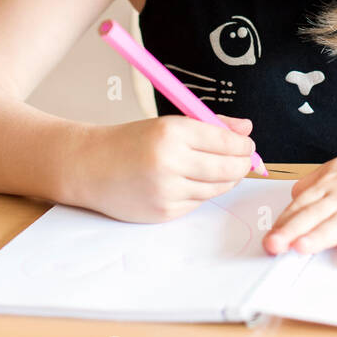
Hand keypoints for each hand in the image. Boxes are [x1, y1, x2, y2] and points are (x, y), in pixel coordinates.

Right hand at [69, 114, 256, 222]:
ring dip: (224, 180)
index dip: (244, 146)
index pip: (227, 143)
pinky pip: (198, 204)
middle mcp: (170, 161)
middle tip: (242, 161)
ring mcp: (166, 190)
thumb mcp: (168, 124)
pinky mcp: (163, 212)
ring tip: (215, 170)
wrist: (89, 166)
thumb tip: (247, 129)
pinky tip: (188, 183)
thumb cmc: (131, 141)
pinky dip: (200, 194)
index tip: (246, 146)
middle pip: (229, 169)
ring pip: (217, 189)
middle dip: (242, 166)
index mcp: (172, 132)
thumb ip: (211, 125)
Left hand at [262, 130, 336, 268]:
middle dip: (293, 229)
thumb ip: (317, 181)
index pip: (304, 204)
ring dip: (323, 236)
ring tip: (303, 249)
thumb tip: (294, 195)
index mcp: (335, 183)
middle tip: (273, 245)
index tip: (268, 237)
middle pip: (318, 213)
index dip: (285, 221)